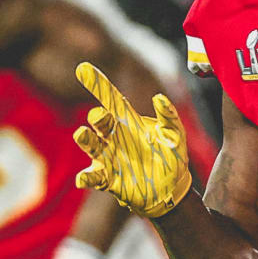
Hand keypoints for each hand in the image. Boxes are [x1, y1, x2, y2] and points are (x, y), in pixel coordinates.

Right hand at [73, 62, 192, 217]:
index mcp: (129, 123)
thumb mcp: (174, 135)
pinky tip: (83, 179)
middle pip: (100, 122)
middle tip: (100, 116)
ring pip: (91, 145)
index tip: (83, 69)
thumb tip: (159, 97)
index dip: (98, 84)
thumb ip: (169, 116)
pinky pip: (92, 177)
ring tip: (82, 134)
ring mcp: (108, 158)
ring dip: (86, 140)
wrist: (171, 189)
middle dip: (98, 118)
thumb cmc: (172, 157)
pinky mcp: (107, 179)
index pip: (111, 99)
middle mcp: (114, 137)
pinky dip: (86, 177)